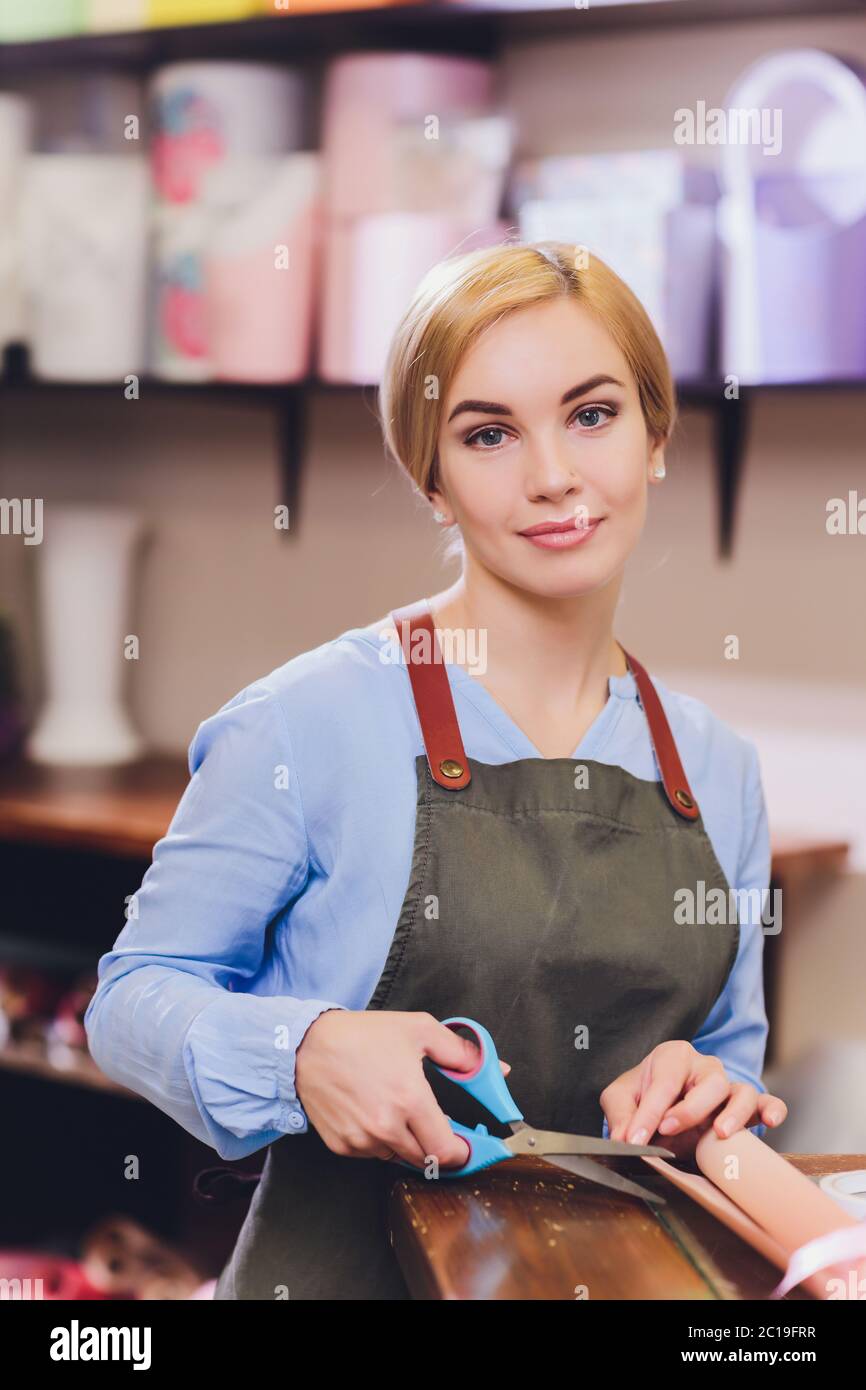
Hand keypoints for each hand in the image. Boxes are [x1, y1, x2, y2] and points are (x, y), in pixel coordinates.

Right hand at [295, 1009, 511, 1170]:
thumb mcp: (418, 1030)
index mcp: (410, 1100)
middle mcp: (386, 1126)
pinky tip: (374, 1114)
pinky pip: (373, 1154)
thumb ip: (461, 1053)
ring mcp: (362, 1140)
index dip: (462, 1154)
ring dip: (407, 1143)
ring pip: (399, 1157)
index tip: (468, 1147)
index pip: (447, 1152)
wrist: (308, 1046)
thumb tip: (496, 1069)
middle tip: (435, 1125)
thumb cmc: (362, 1036)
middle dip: (436, 1146)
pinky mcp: (342, 1145)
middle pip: (426, 1160)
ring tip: (398, 1110)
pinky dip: (380, 1141)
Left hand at [600, 1040, 786, 1159]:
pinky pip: (765, 1103)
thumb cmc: (643, 1095)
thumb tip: (625, 1137)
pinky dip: (772, 1110)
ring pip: (742, 1092)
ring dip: (734, 1114)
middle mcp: (704, 1067)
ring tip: (720, 1133)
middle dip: (689, 1109)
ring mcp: (727, 1086)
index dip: (649, 1112)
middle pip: (709, 1082)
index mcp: (672, 1056)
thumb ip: (621, 1115)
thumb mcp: (620, 1097)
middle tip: (667, 1129)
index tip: (636, 1138)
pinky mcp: (745, 1107)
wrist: (662, 1106)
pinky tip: (770, 1121)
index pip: (664, 1082)